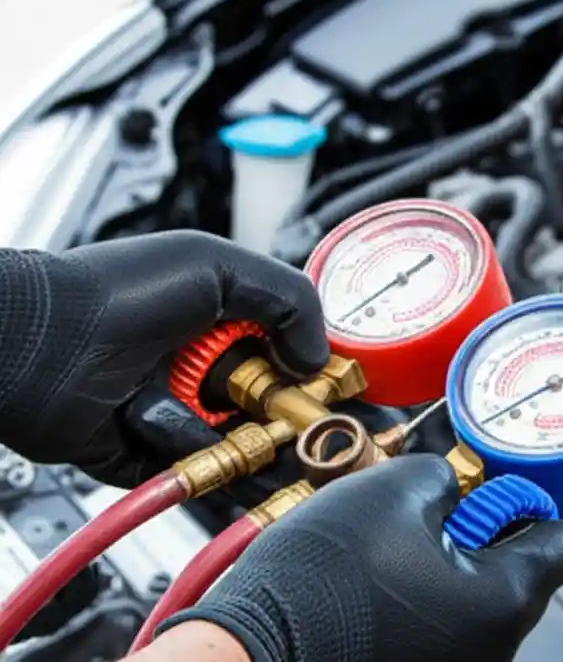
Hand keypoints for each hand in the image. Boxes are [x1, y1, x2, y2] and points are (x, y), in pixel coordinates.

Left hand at [0, 231, 327, 486]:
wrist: (39, 344)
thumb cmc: (111, 292)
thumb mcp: (217, 265)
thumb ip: (288, 299)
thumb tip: (321, 358)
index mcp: (225, 317)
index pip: (294, 348)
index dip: (321, 369)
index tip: (347, 388)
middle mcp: (205, 364)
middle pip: (277, 403)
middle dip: (301, 418)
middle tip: (326, 429)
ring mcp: (181, 409)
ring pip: (247, 443)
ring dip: (269, 449)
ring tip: (290, 454)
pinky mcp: (153, 452)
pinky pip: (202, 471)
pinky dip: (215, 467)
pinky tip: (233, 461)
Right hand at [161, 455, 562, 661]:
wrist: (248, 652)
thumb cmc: (320, 581)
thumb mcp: (394, 489)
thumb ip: (445, 478)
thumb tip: (455, 490)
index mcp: (505, 600)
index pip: (562, 541)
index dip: (528, 501)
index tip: (497, 489)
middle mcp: (494, 649)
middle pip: (514, 575)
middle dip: (474, 538)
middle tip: (420, 518)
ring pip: (471, 606)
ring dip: (439, 573)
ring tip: (381, 558)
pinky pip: (438, 635)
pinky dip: (415, 609)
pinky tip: (369, 594)